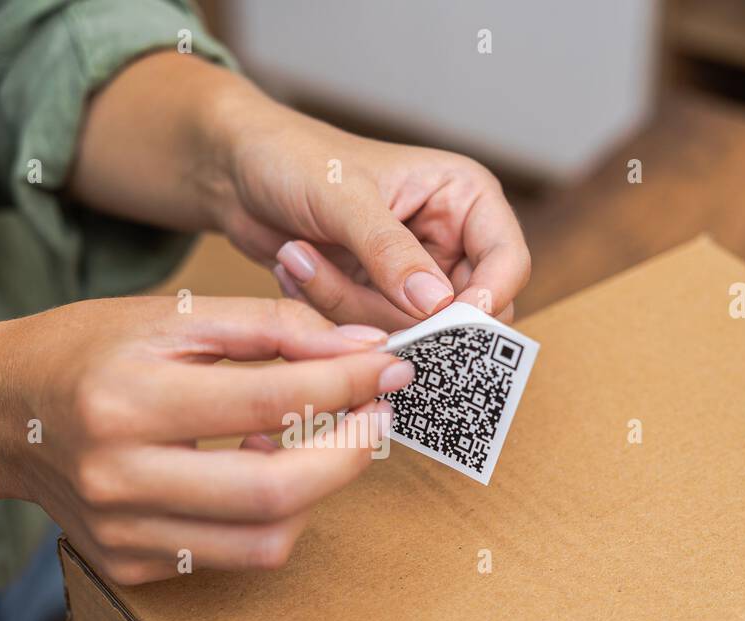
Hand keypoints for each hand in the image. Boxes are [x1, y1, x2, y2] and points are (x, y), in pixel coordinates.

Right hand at [0, 297, 409, 584]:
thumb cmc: (85, 351)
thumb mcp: (171, 316)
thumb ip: (271, 326)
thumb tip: (361, 347)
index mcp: (126, 401)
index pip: (271, 401)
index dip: (348, 386)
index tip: (390, 368)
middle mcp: (119, 478)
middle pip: (276, 492)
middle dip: (352, 453)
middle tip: (379, 416)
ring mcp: (122, 534)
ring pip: (263, 541)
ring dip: (317, 492)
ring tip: (320, 441)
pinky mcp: (129, 566)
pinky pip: (229, 556)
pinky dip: (268, 516)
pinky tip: (261, 468)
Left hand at [69, 54, 529, 332]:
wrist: (237, 174)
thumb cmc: (294, 160)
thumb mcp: (345, 199)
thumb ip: (391, 251)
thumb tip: (437, 306)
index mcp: (465, 199)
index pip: (508, 264)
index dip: (484, 303)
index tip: (439, 324)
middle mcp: (451, 242)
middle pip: (460, 316)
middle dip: (395, 311)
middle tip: (343, 280)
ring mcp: (413, 279)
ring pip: (408, 333)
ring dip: (347, 307)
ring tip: (301, 257)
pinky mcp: (376, 305)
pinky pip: (368, 337)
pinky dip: (329, 313)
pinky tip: (300, 269)